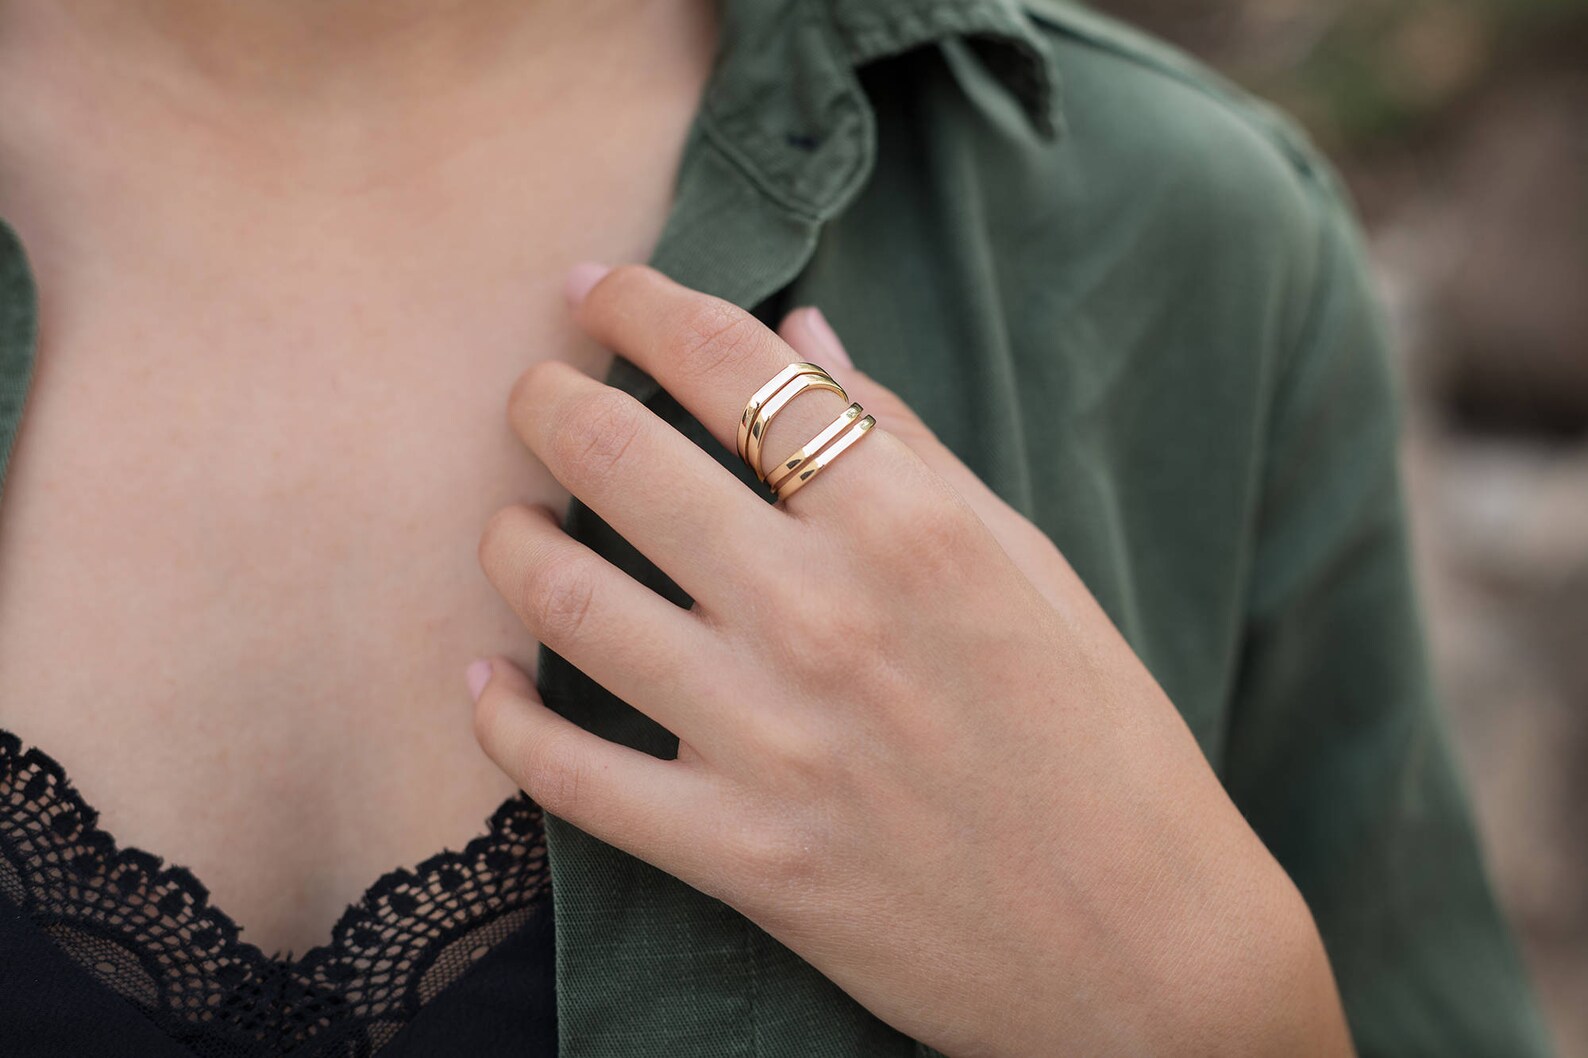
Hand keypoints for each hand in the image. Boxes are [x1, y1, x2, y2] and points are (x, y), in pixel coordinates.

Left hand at [468, 263, 1353, 1057]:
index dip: (639, 307)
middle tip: (533, 392)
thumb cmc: (1103, 736)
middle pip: (617, 457)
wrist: (1144, 946)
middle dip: (547, 401)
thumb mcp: (1025, 563)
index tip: (594, 292)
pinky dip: (503, 720)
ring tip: (508, 523)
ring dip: (509, 543)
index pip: (730, 367)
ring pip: (566, 600)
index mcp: (908, 526)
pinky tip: (483, 681)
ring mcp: (770, 742)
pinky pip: (566, 777)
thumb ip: (907, 442)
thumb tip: (803, 336)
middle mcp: (823, 616)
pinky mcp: (739, 856)